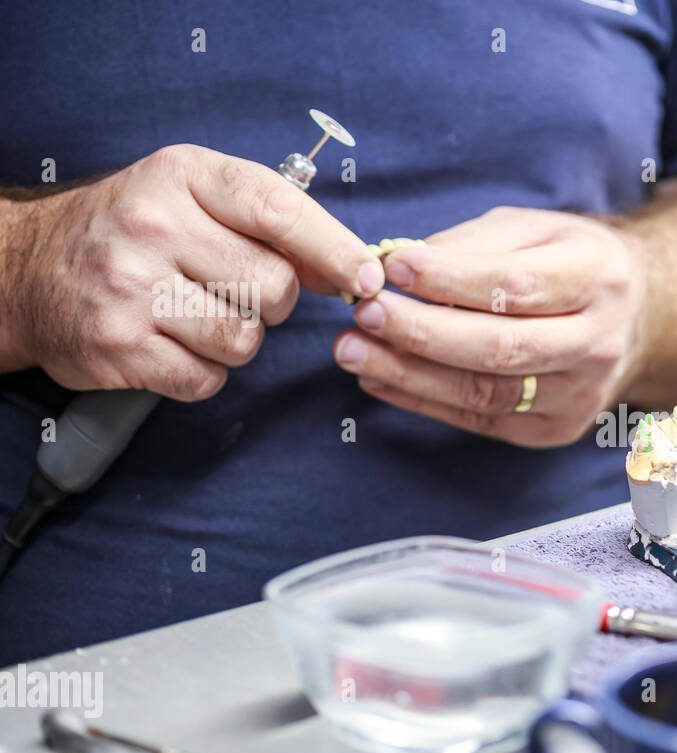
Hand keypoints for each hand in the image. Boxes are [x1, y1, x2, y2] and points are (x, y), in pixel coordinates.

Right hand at [0, 144, 382, 399]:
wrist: (27, 271)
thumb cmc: (134, 232)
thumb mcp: (196, 198)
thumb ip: (275, 224)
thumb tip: (353, 269)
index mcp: (181, 176)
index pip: (278, 210)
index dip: (335, 249)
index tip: (367, 277)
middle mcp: (153, 226)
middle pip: (274, 286)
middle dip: (273, 300)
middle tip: (235, 289)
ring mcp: (132, 289)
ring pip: (246, 339)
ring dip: (238, 339)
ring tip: (197, 315)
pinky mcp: (119, 346)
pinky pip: (207, 378)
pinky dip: (203, 372)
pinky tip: (174, 344)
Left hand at [332, 207, 648, 446]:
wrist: (635, 318)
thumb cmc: (570, 263)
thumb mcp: (534, 229)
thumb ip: (472, 246)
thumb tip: (399, 264)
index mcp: (598, 279)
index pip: (517, 287)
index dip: (451, 279)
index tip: (394, 267)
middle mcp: (597, 343)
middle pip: (502, 347)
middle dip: (424, 332)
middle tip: (366, 314)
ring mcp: (580, 394)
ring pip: (487, 392)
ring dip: (411, 374)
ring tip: (355, 351)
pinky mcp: (556, 429)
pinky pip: (481, 419)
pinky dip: (423, 401)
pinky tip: (379, 379)